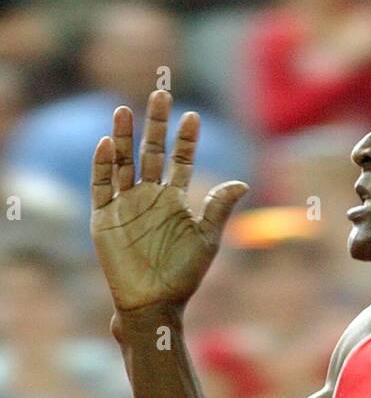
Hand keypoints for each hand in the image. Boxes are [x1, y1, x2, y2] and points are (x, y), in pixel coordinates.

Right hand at [91, 89, 248, 313]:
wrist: (154, 304)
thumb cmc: (183, 276)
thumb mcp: (207, 240)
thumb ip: (219, 208)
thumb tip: (242, 182)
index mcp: (174, 200)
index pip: (179, 161)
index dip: (185, 139)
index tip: (192, 116)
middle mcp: (149, 197)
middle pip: (151, 151)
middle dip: (155, 124)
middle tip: (161, 93)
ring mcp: (126, 205)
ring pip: (122, 161)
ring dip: (123, 136)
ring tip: (124, 110)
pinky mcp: (105, 218)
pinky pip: (101, 186)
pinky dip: (102, 165)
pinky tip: (106, 144)